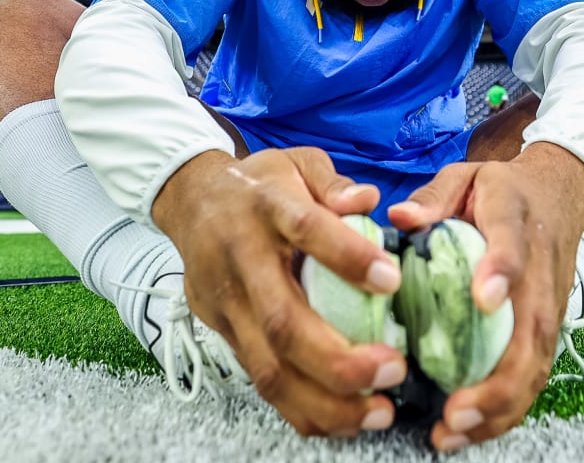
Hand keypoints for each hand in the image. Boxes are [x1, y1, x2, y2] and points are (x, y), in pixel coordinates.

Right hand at [151, 147, 407, 435]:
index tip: (391, 281)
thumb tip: (368, 201)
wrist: (190, 199)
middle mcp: (241, 260)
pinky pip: (262, 382)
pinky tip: (345, 420)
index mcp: (266, 208)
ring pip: (268, 368)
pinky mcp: (222, 333)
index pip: (304, 228)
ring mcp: (227, 305)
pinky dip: (304, 410)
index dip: (346, 256)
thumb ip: (334, 182)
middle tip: (393, 369)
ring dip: (326, 402)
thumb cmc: (258, 184)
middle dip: (339, 359)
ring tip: (377, 411)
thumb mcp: (296, 163)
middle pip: (282, 322)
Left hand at [387, 142, 583, 450]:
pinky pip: (531, 377)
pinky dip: (504, 410)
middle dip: (497, 382)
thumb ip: (434, 197)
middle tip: (454, 410)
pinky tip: (467, 430)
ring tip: (454, 432)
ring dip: (499, 408)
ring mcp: (547, 308)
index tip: (484, 299)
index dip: (502, 273)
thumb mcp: (466, 177)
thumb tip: (399, 217)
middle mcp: (539, 275)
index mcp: (515, 224)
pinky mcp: (545, 331)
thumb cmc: (502, 190)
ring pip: (535, 368)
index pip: (514, 248)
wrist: (559, 193)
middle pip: (531, 335)